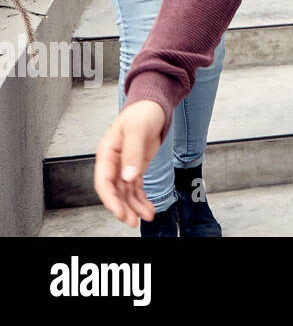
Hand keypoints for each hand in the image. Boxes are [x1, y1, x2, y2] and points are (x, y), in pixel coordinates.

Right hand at [93, 100, 165, 226]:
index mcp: (107, 153)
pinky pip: (136, 187)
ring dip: (134, 206)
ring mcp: (124, 166)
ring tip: (145, 218)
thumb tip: (128, 176)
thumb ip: (132, 153)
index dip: (110, 199)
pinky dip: (141, 198)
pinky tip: (148, 208)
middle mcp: (113, 162)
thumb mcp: (137, 130)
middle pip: (115, 191)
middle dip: (123, 207)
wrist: (154, 105)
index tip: (119, 211)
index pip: (104, 181)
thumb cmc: (142, 112)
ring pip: (126, 192)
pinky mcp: (136, 167)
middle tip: (132, 221)